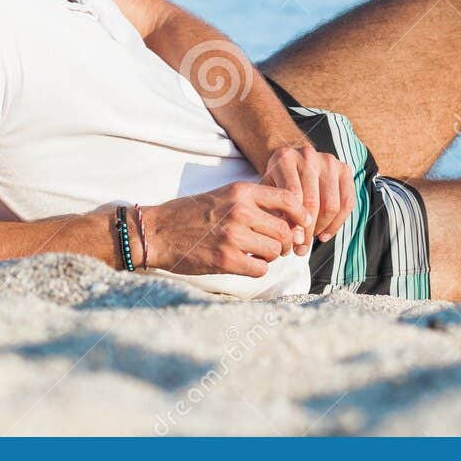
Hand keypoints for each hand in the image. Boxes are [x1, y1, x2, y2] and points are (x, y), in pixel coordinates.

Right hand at [135, 183, 306, 277]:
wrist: (158, 232)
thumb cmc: (191, 213)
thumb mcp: (224, 195)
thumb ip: (254, 202)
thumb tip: (289, 217)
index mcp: (241, 192)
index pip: (288, 199)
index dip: (301, 214)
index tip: (302, 224)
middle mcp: (240, 211)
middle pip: (285, 230)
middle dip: (286, 242)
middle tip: (278, 246)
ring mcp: (233, 236)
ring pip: (275, 250)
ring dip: (271, 255)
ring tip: (257, 253)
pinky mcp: (226, 260)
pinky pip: (260, 268)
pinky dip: (257, 268)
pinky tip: (246, 263)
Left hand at [261, 144, 354, 254]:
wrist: (292, 160)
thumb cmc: (278, 181)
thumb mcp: (270, 194)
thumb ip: (278, 213)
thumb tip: (296, 240)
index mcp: (285, 158)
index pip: (293, 196)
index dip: (294, 223)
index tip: (292, 242)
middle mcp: (308, 155)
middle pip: (313, 202)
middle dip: (308, 230)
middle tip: (302, 248)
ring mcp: (328, 161)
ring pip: (332, 205)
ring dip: (323, 228)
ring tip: (312, 239)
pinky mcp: (344, 169)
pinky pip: (347, 203)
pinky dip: (338, 223)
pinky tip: (325, 233)